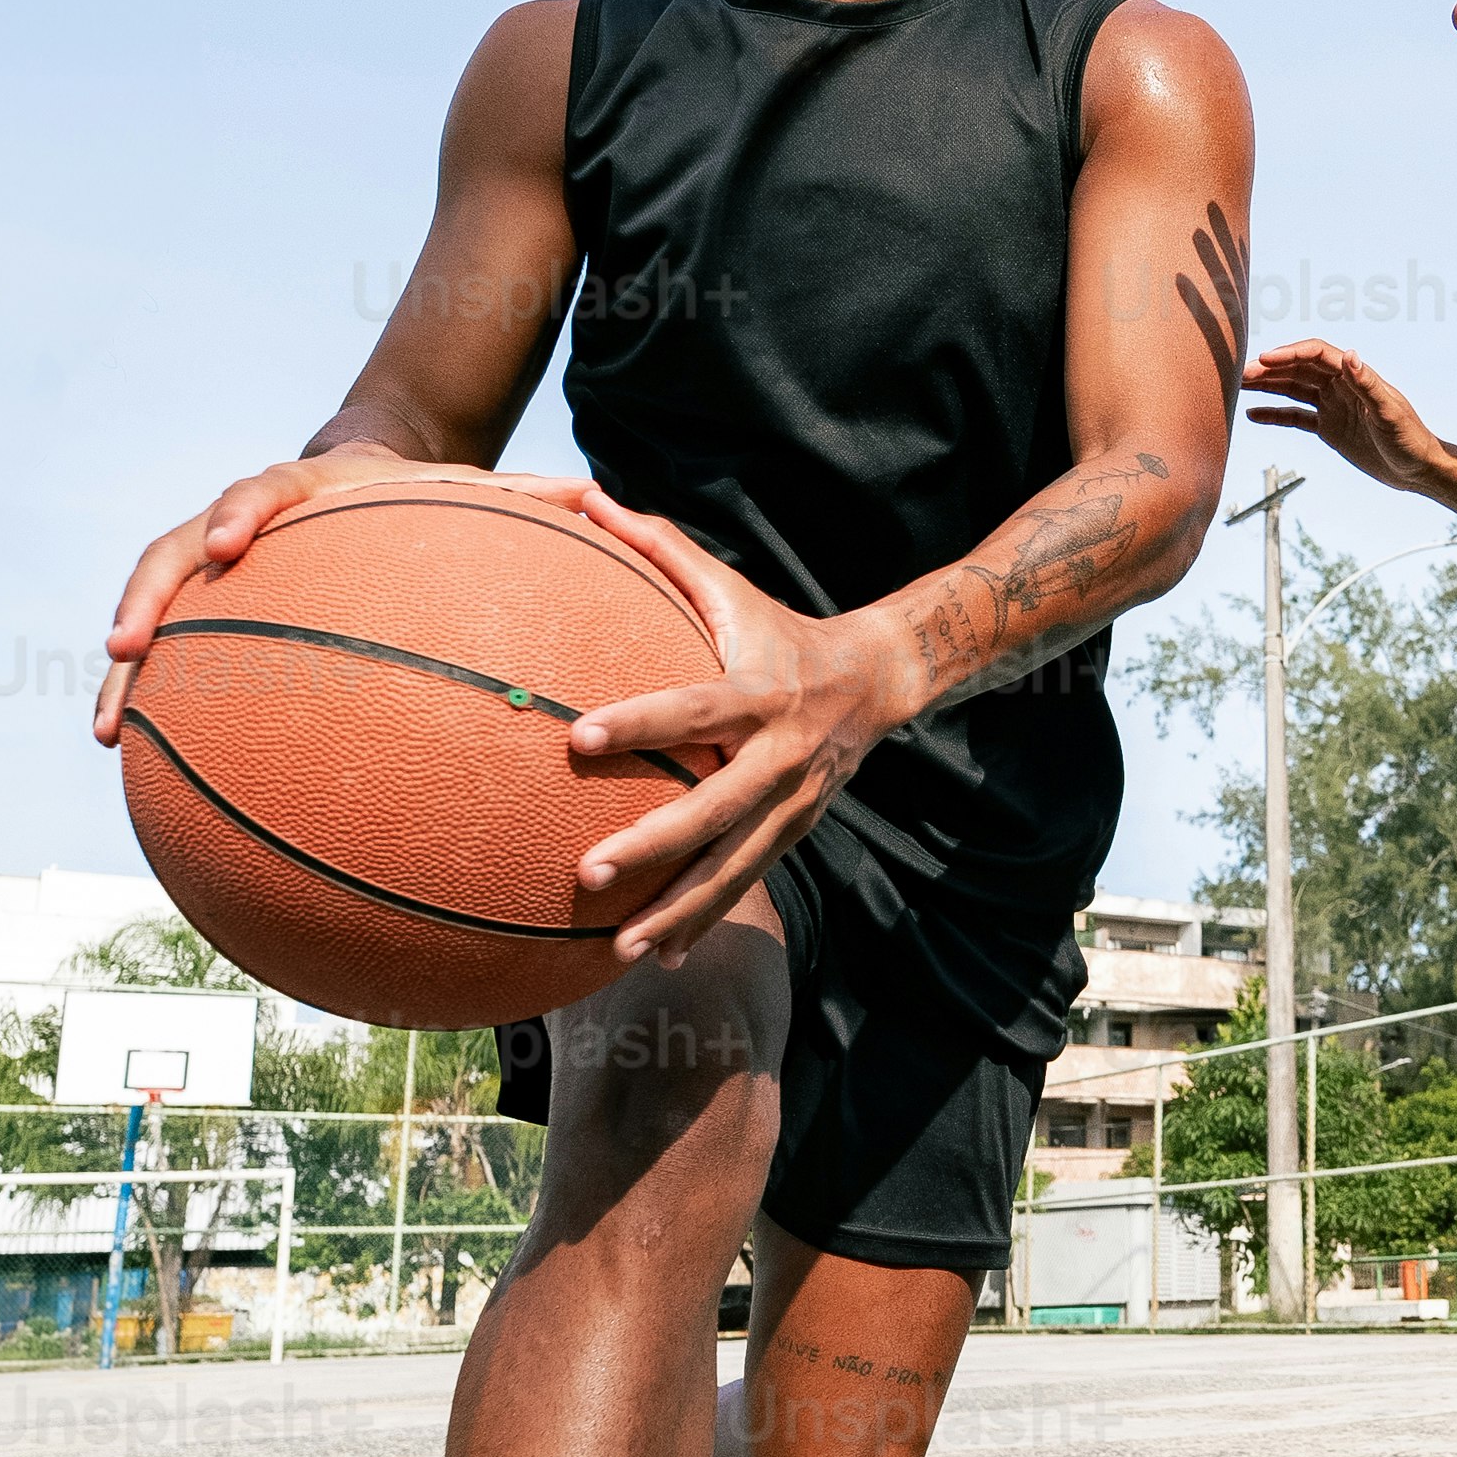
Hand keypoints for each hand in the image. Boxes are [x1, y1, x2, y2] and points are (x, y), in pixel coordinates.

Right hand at [92, 451, 588, 740]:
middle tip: (127, 650)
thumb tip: (598, 499)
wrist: (374, 481)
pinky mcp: (217, 616)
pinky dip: (160, 712)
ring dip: (130, 673)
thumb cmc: (434, 498)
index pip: (265, 489)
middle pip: (177, 553)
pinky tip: (150, 775)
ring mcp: (219, 571)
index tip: (230, 546)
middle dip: (149, 601)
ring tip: (109, 732)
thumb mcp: (476, 493)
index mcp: (309, 489)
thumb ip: (526, 500)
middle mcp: (247, 524)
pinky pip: (180, 664)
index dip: (243, 512)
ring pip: (159, 614)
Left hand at [565, 495, 897, 964]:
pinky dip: (706, 922)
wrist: (879, 681)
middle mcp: (779, 755)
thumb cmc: (779, 628)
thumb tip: (588, 496)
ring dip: (681, 910)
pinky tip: (662, 959)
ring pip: (735, 866)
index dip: (639, 721)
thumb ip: (660, 550)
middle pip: (715, 809)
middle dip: (654, 846)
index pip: (692, 708)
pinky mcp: (795, 833)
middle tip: (587, 873)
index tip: (578, 738)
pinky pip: (747, 883)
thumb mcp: (730, 585)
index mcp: (757, 691)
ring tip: (621, 949)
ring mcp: (793, 802)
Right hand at [1241, 339, 1456, 498]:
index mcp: (1354, 376)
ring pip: (1292, 390)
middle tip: (1238, 373)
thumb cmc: (1410, 439)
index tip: (1263, 359)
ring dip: (1266, 387)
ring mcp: (1332, 406)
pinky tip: (1252, 414)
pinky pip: (1296, 416)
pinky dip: (1274, 414)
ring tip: (1237, 386)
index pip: (1316, 355)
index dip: (1289, 353)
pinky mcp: (1329, 427)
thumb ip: (1368, 385)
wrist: (1417, 469)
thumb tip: (1350, 356)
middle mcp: (1340, 386)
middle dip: (1269, 369)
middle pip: (1298, 369)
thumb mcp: (1389, 413)